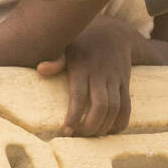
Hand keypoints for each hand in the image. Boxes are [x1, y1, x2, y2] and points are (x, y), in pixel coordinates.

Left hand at [36, 16, 136, 135]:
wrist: (114, 33)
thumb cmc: (83, 42)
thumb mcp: (67, 45)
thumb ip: (56, 59)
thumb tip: (41, 69)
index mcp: (83, 68)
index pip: (79, 96)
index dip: (74, 115)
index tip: (66, 129)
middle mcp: (101, 75)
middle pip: (100, 106)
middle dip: (90, 126)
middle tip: (78, 135)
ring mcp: (115, 80)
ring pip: (115, 109)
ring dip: (104, 127)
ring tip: (92, 134)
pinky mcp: (125, 84)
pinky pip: (127, 107)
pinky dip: (120, 122)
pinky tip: (110, 130)